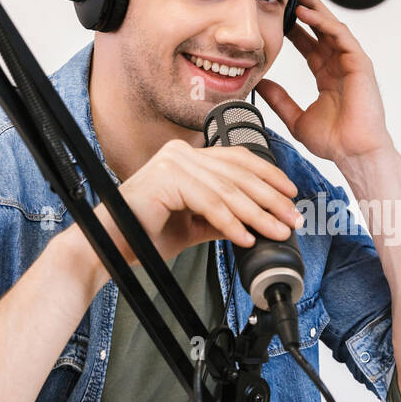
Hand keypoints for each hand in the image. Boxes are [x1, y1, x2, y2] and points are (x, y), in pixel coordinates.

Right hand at [58, 139, 303, 296]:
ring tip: (277, 231)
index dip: (269, 176)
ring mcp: (172, 164)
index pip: (237, 160)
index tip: (290, 195)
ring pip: (229, 190)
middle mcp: (180, 154)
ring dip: (258, 214)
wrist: (108, 247)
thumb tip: (254, 223)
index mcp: (186, 157)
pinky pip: (210, 204)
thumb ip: (220, 219)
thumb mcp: (193, 225)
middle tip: (292, 218)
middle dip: (271, 198)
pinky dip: (232, 223)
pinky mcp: (167, 180)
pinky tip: (246, 238)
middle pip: (238, 173)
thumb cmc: (142, 235)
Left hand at [255, 0, 392, 165]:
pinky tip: (308, 14)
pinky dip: (325, 23)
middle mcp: (340, 66)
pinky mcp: (360, 64)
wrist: (353, 153)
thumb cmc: (334, 141)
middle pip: (321, 29)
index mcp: (327, 76)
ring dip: (315, 9)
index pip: (309, 44)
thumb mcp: (295, 118)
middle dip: (305, 9)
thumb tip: (261, 84)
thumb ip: (279, 100)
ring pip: (332, 27)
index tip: (276, 15)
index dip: (294, 28)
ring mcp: (351, 63)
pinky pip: (342, 36)